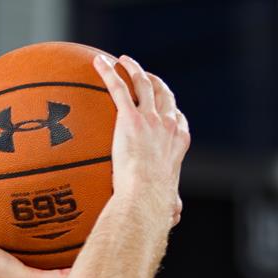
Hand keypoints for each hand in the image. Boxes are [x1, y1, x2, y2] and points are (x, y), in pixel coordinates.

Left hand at [92, 54, 188, 224]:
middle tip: (144, 75)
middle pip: (164, 94)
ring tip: (123, 61)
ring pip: (144, 83)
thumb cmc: (155, 205)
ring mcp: (150, 118)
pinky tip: (99, 63)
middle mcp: (168, 125)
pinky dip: (109, 72)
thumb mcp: (169, 204)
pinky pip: (118, 87)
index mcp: (178, 142)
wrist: (145, 196)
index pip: (178, 118)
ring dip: (134, 69)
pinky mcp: (130, 117)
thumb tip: (174, 217)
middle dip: (155, 81)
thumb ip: (171, 206)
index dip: (170, 109)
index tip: (163, 105)